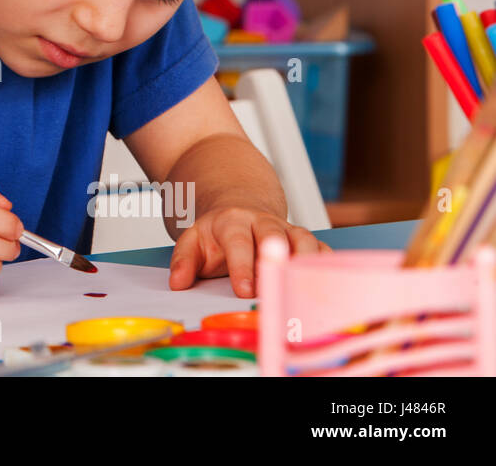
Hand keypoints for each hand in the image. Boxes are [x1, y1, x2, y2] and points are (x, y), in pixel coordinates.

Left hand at [168, 205, 331, 297]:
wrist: (241, 211)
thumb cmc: (217, 234)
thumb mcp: (193, 240)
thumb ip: (183, 260)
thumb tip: (178, 282)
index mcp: (233, 221)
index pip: (238, 241)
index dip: (242, 266)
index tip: (244, 291)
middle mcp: (264, 223)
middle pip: (276, 236)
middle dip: (278, 263)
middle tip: (278, 291)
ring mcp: (288, 231)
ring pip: (305, 241)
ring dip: (307, 265)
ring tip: (305, 292)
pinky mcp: (306, 243)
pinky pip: (323, 251)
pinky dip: (327, 267)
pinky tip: (326, 287)